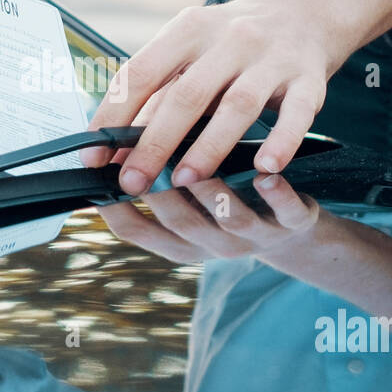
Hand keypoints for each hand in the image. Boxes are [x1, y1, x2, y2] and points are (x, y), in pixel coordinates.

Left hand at [82, 0, 353, 194]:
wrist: (303, 11)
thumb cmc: (230, 45)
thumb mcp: (190, 55)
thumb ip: (155, 99)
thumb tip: (113, 150)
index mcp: (189, 30)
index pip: (141, 72)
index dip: (113, 114)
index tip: (93, 155)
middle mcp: (230, 38)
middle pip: (187, 93)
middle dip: (155, 142)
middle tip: (132, 182)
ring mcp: (272, 57)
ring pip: (238, 104)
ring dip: (209, 146)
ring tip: (184, 180)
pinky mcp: (309, 78)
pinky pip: (297, 112)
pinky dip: (282, 141)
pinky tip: (265, 167)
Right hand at [98, 175, 319, 264]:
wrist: (292, 230)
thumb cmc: (225, 202)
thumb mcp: (185, 198)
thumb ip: (152, 174)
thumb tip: (104, 147)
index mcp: (179, 240)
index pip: (136, 230)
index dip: (114, 210)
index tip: (98, 180)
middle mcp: (213, 244)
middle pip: (181, 223)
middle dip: (162, 197)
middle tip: (147, 166)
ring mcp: (255, 237)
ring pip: (230, 220)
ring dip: (214, 196)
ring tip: (202, 171)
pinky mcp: (293, 223)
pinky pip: (286, 214)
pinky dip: (277, 196)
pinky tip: (266, 177)